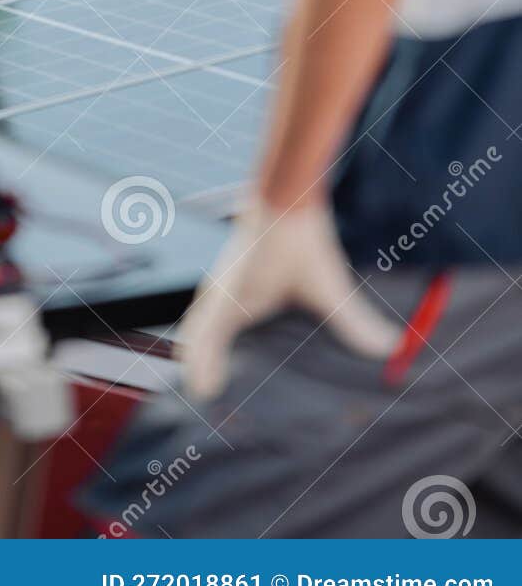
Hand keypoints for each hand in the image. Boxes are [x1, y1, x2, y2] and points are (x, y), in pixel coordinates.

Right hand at [178, 200, 399, 402]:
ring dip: (201, 341)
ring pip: (199, 317)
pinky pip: (210, 302)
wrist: (286, 189)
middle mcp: (217, 291)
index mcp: (231, 303)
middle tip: (206, 392)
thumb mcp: (329, 286)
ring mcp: (220, 276)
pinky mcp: (230, 265)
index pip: (203, 346)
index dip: (203, 373)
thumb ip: (355, 320)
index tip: (207, 396)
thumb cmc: (300, 240)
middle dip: (198, 363)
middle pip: (194, 334)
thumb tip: (391, 349)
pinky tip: (232, 327)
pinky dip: (210, 321)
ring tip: (211, 367)